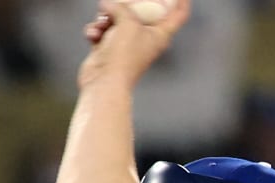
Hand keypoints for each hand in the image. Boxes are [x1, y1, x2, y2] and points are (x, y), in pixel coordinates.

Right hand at [78, 0, 193, 90]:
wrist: (103, 82)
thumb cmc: (122, 56)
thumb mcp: (128, 22)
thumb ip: (121, 7)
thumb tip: (107, 5)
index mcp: (160, 35)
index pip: (179, 15)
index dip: (182, 1)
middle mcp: (145, 39)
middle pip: (143, 12)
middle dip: (130, 3)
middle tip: (121, 1)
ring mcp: (126, 44)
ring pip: (117, 19)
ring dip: (106, 17)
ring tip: (102, 24)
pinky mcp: (108, 49)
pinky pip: (102, 30)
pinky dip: (96, 31)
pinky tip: (93, 35)